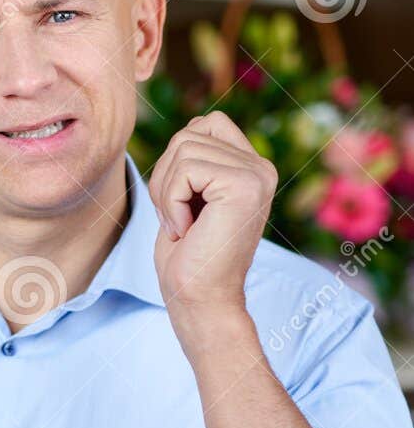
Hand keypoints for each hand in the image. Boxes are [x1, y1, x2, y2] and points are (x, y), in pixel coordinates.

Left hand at [149, 111, 276, 334]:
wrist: (201, 302)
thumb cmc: (188, 259)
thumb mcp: (190, 198)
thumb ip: (197, 161)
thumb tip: (191, 125)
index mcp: (251, 168)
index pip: (203, 125)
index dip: (176, 160)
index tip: (181, 203)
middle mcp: (261, 167)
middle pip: (189, 132)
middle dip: (166, 176)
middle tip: (177, 219)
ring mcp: (257, 174)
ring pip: (183, 147)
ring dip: (166, 191)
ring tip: (182, 225)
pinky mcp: (244, 185)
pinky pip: (184, 168)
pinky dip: (171, 201)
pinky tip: (185, 229)